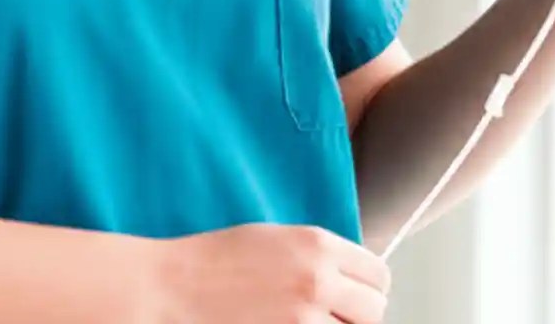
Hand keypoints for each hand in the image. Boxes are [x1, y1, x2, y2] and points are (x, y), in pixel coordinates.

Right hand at [153, 224, 390, 322]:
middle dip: (359, 315)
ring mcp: (304, 317)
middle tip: (335, 316)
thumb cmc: (217, 258)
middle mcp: (318, 280)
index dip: (369, 287)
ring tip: (309, 322)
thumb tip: (351, 278)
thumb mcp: (276, 239)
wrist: (175, 286)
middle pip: (375, 310)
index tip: (355, 295)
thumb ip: (319, 255)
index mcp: (318, 245)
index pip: (379, 275)